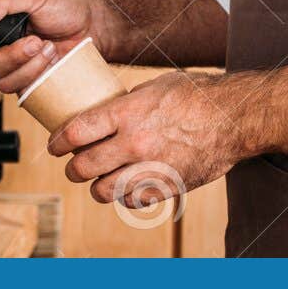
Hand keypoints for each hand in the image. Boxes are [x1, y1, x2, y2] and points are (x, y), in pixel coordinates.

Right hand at [0, 0, 99, 93]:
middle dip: (5, 55)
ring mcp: (11, 67)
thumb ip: (2, 0)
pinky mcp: (27, 83)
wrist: (91, 26)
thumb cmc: (63, 8)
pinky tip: (49, 57)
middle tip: (26, 40)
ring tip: (43, 43)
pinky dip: (35, 73)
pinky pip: (19, 89)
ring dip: (25, 62)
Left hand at [46, 72, 247, 205]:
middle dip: (73, 168)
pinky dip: (124, 197)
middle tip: (73, 165)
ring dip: (96, 186)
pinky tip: (126, 187)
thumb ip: (125, 103)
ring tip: (98, 180)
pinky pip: (133, 201)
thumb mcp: (154, 87)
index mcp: (127, 113)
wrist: (233, 117)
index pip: (76, 132)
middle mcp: (134, 143)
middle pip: (83, 166)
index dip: (58, 142)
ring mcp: (150, 168)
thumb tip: (104, 113)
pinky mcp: (167, 187)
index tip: (54, 145)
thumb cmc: (196, 96)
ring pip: (104, 190)